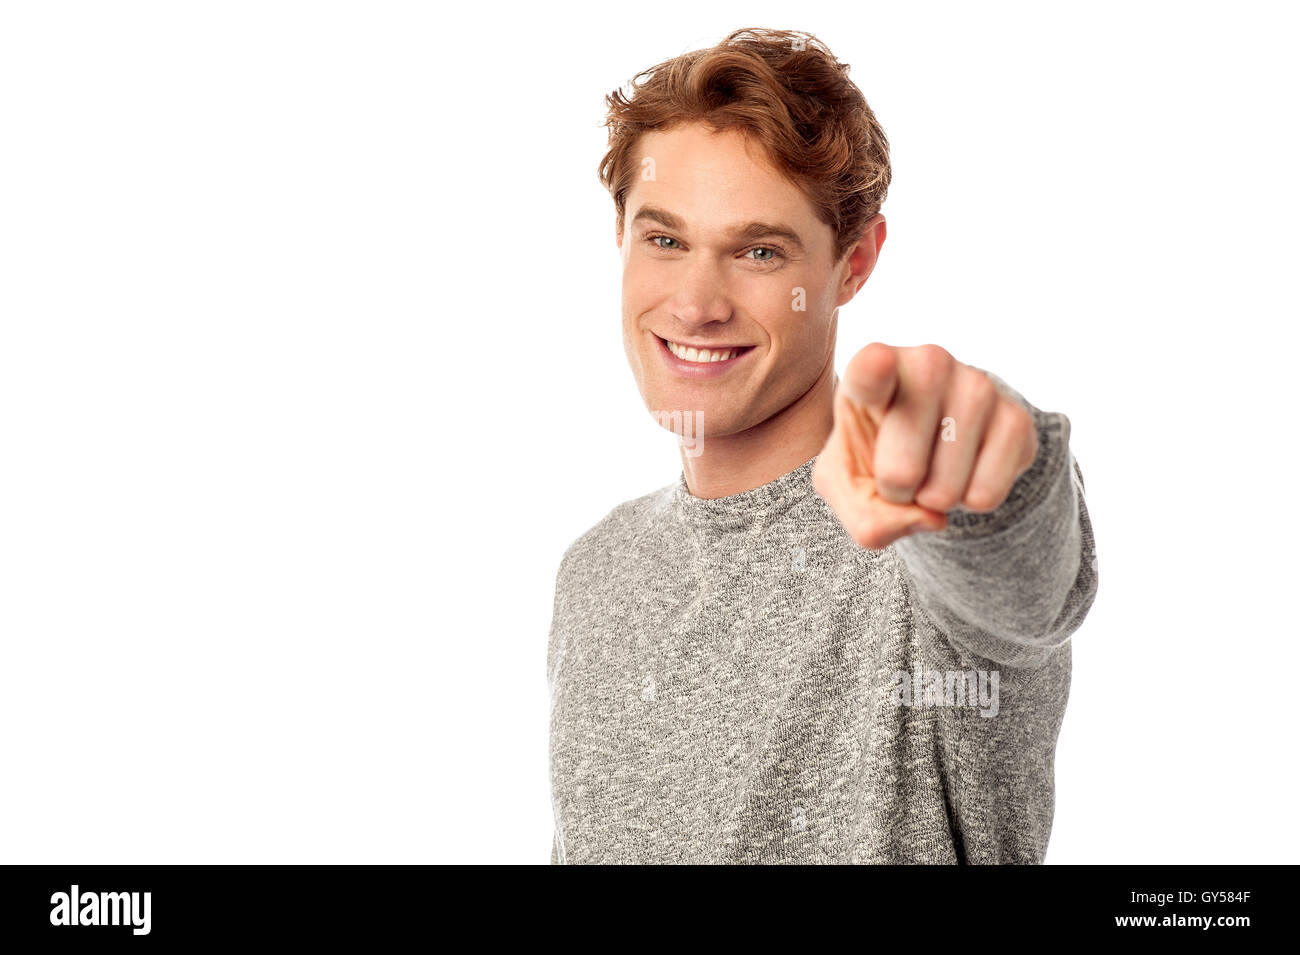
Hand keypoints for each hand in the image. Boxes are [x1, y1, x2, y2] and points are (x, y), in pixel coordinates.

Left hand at [812, 343, 1037, 549]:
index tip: (878, 364)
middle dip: (895, 496)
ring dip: (935, 500)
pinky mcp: (1016, 416)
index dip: (874, 370)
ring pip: (947, 487)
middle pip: (902, 469)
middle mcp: (928, 365)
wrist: (929, 441)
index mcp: (871, 373)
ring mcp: (977, 385)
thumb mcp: (847, 486)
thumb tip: (930, 519)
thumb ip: (863, 515)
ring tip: (931, 469)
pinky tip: (964, 471)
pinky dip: (970, 502)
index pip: (870, 369)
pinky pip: (985, 495)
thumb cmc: (876, 455)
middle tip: (898, 476)